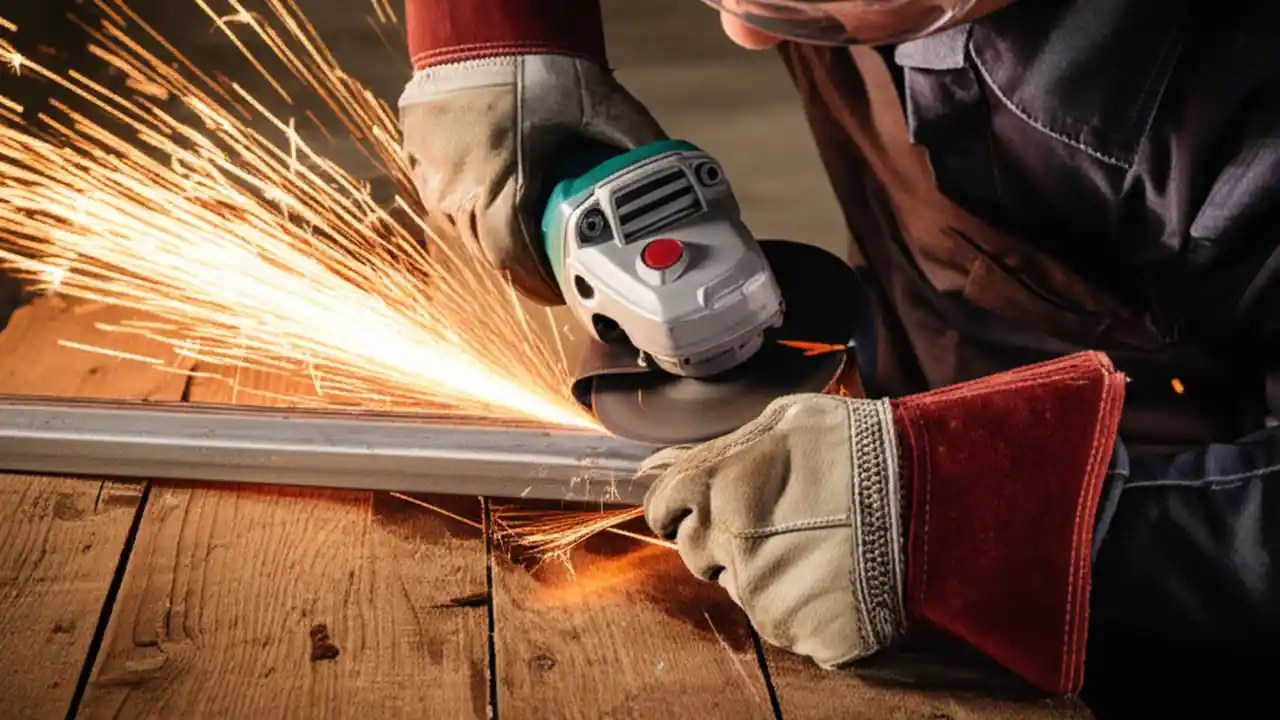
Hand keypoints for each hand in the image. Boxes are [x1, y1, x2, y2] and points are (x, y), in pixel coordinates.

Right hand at [399, 55, 663, 304]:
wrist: (488, 19)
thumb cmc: (541, 64)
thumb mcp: (603, 110)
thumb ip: (638, 151)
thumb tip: (674, 183)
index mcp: (498, 190)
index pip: (513, 263)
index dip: (539, 285)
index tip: (559, 291)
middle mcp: (454, 190)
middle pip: (487, 250)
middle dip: (519, 264)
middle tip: (548, 265)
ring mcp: (429, 170)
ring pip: (458, 224)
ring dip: (490, 233)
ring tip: (520, 230)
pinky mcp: (415, 147)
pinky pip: (438, 191)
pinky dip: (463, 199)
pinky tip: (486, 191)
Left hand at [641, 393, 906, 667]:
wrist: (931, 491)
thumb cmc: (856, 446)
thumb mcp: (781, 422)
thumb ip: (712, 451)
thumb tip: (652, 467)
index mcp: (714, 487)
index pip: (662, 509)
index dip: (684, 506)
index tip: (714, 504)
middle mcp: (728, 547)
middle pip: (697, 553)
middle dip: (725, 539)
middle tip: (780, 519)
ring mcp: (765, 598)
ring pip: (743, 591)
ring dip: (769, 572)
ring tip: (819, 542)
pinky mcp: (804, 635)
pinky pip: (789, 624)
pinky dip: (808, 605)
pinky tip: (839, 574)